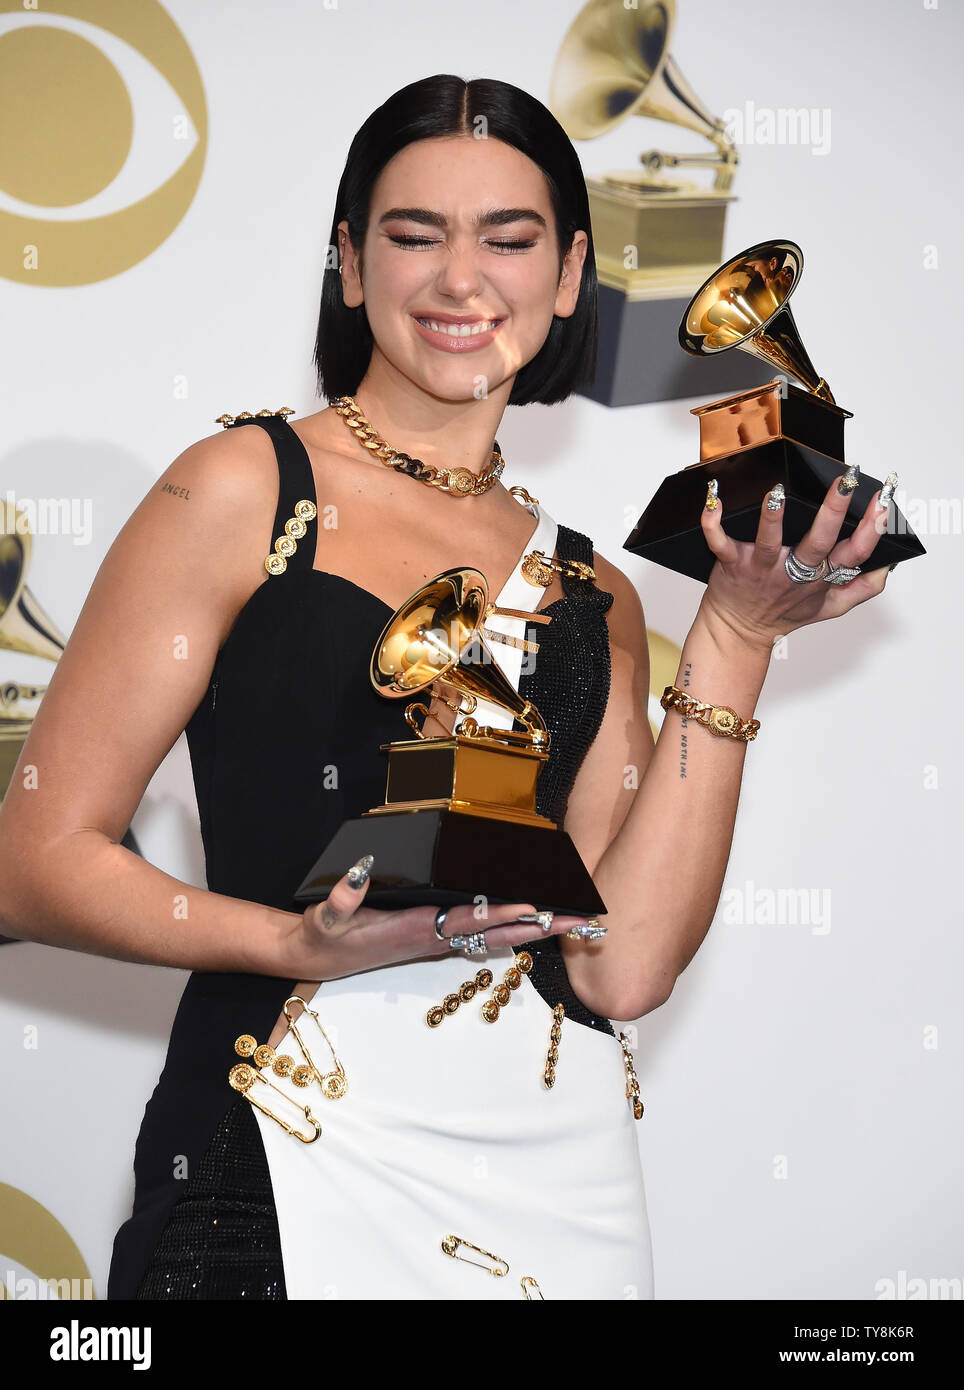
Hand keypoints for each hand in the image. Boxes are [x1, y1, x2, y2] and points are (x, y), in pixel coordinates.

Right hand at [278, 856, 594, 982]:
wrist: (319, 956)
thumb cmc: (327, 935)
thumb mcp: (326, 917)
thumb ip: (341, 898)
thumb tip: (360, 873)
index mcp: (417, 928)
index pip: (467, 919)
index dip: (500, 912)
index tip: (531, 906)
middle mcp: (436, 937)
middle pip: (498, 931)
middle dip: (539, 926)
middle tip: (580, 921)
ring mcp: (440, 939)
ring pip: (497, 933)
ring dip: (535, 927)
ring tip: (572, 918)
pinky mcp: (437, 936)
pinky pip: (485, 932)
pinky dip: (514, 924)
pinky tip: (534, 918)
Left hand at [697, 474, 891, 652]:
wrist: (739, 631)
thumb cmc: (783, 613)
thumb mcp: (830, 607)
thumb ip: (862, 589)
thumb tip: (887, 566)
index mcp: (820, 577)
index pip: (854, 552)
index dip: (873, 528)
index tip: (883, 500)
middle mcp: (794, 572)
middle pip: (819, 542)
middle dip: (833, 512)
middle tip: (845, 483)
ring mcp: (762, 568)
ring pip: (769, 542)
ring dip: (771, 517)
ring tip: (777, 491)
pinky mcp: (732, 565)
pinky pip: (720, 544)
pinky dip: (712, 524)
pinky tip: (713, 502)